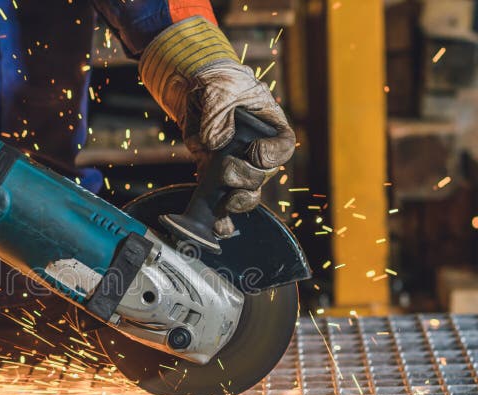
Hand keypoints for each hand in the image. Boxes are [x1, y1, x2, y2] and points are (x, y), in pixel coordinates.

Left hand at [139, 16, 295, 236]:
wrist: (195, 92)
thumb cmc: (218, 84)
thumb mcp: (219, 89)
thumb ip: (218, 113)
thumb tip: (215, 142)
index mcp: (270, 127)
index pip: (282, 147)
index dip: (272, 156)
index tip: (256, 154)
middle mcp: (259, 151)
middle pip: (263, 175)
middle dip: (246, 178)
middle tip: (226, 170)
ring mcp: (239, 166)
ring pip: (247, 192)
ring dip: (238, 202)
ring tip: (227, 203)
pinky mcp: (217, 176)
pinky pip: (223, 200)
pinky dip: (221, 216)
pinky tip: (218, 226)